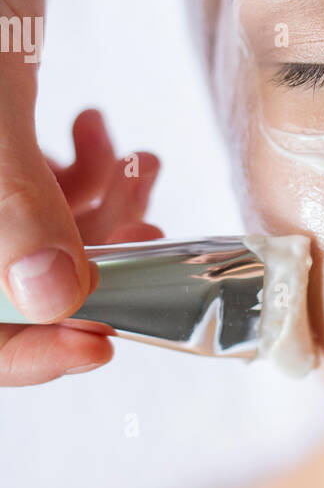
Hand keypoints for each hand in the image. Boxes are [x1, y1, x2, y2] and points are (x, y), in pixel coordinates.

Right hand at [0, 109, 162, 385]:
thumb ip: (18, 206)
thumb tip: (57, 297)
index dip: (36, 357)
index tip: (102, 344)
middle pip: (26, 295)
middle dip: (100, 271)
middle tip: (145, 238)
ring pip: (48, 243)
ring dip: (110, 212)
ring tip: (138, 166)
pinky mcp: (2, 165)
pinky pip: (45, 197)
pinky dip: (86, 172)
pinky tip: (95, 130)